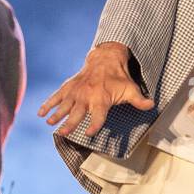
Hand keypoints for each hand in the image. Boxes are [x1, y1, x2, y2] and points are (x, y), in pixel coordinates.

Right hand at [38, 41, 153, 137]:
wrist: (105, 59)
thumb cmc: (118, 79)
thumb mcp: (131, 89)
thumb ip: (139, 100)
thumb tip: (152, 105)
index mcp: (101, 99)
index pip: (98, 115)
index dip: (95, 124)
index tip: (90, 132)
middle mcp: (87, 96)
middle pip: (77, 112)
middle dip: (70, 123)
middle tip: (63, 133)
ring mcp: (76, 91)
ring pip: (65, 105)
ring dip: (56, 115)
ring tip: (49, 124)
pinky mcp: (69, 87)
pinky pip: (56, 96)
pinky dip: (48, 104)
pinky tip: (40, 113)